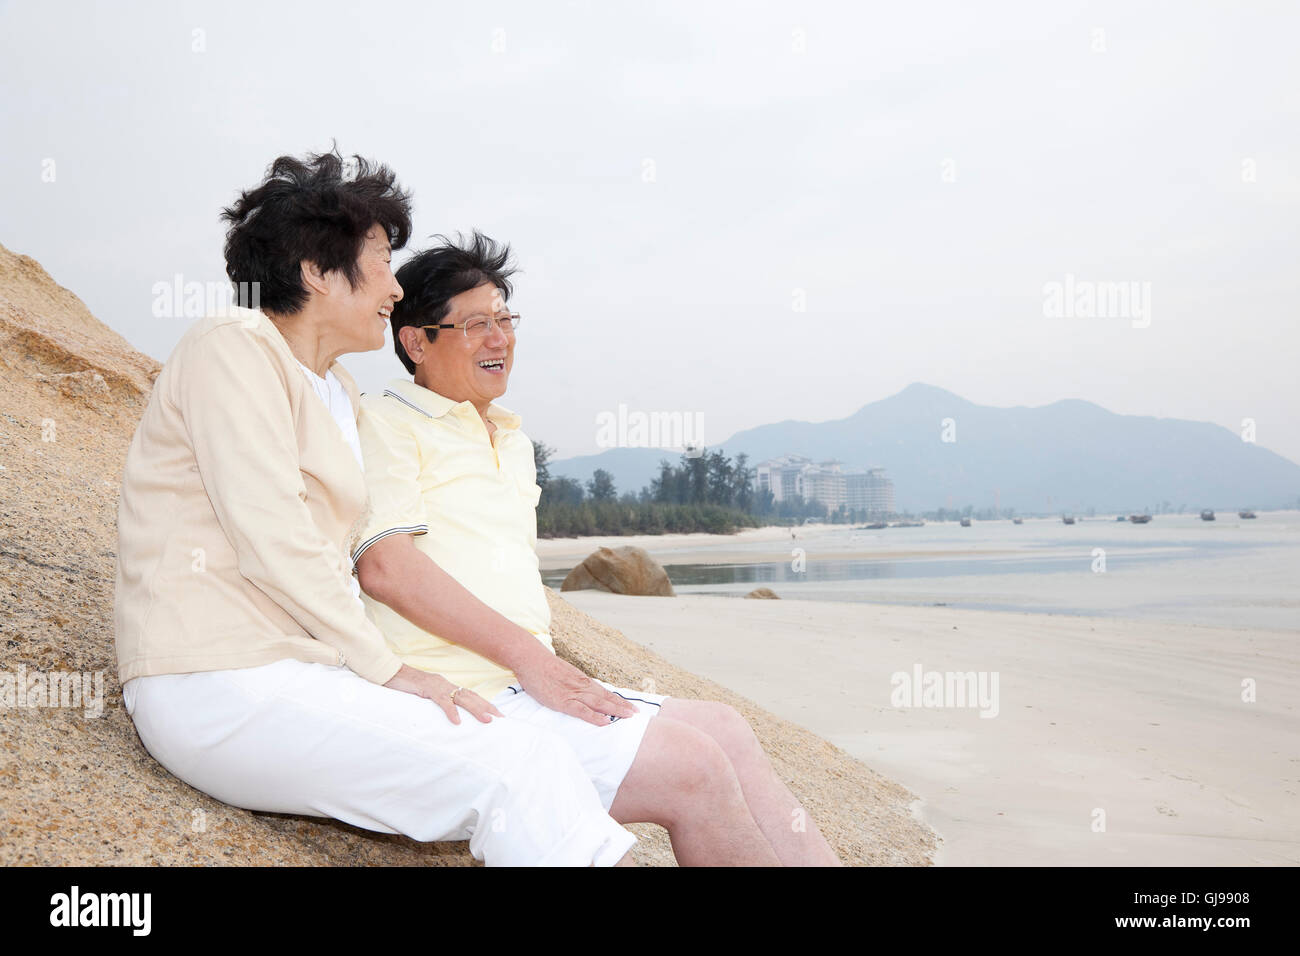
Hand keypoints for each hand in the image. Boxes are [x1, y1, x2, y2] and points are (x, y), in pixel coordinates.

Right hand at [384, 664, 502, 724]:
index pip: (469, 695)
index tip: (497, 713)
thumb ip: (432, 703)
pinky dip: (450, 711)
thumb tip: (443, 717)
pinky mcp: (425, 688)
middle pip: (470, 696)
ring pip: (461, 697)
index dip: (484, 703)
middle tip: (501, 718)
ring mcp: (436, 685)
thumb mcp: (421, 696)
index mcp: (445, 686)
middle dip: (487, 707)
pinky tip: (458, 721)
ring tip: (487, 720)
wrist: (387, 673)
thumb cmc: (403, 686)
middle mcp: (444, 684)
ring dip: (476, 709)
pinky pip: (441, 701)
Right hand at [513, 649, 636, 726]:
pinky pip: (582, 711)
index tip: (630, 706)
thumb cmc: (544, 668)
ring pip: (599, 703)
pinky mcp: (563, 701)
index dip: (617, 700)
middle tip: (636, 714)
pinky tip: (605, 722)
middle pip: (606, 698)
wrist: (531, 659)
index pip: (604, 692)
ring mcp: (573, 693)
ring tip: (628, 717)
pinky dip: (594, 717)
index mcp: (582, 680)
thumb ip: (573, 684)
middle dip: (622, 706)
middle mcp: (581, 686)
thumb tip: (580, 692)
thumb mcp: (563, 674)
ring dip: (615, 710)